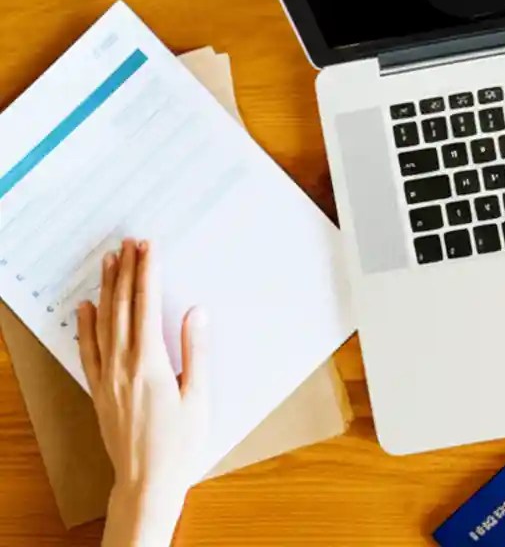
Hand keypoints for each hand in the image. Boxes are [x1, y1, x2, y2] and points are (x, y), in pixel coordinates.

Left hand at [76, 239, 209, 546]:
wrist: (148, 478)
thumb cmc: (180, 441)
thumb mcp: (199, 396)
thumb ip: (196, 351)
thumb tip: (195, 313)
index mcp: (151, 363)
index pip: (148, 306)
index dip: (148, 274)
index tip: (150, 248)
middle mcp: (123, 365)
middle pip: (123, 307)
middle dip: (127, 272)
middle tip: (131, 244)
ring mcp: (107, 376)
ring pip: (103, 322)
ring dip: (107, 290)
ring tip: (109, 262)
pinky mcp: (99, 388)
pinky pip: (88, 349)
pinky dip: (86, 324)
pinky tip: (86, 306)